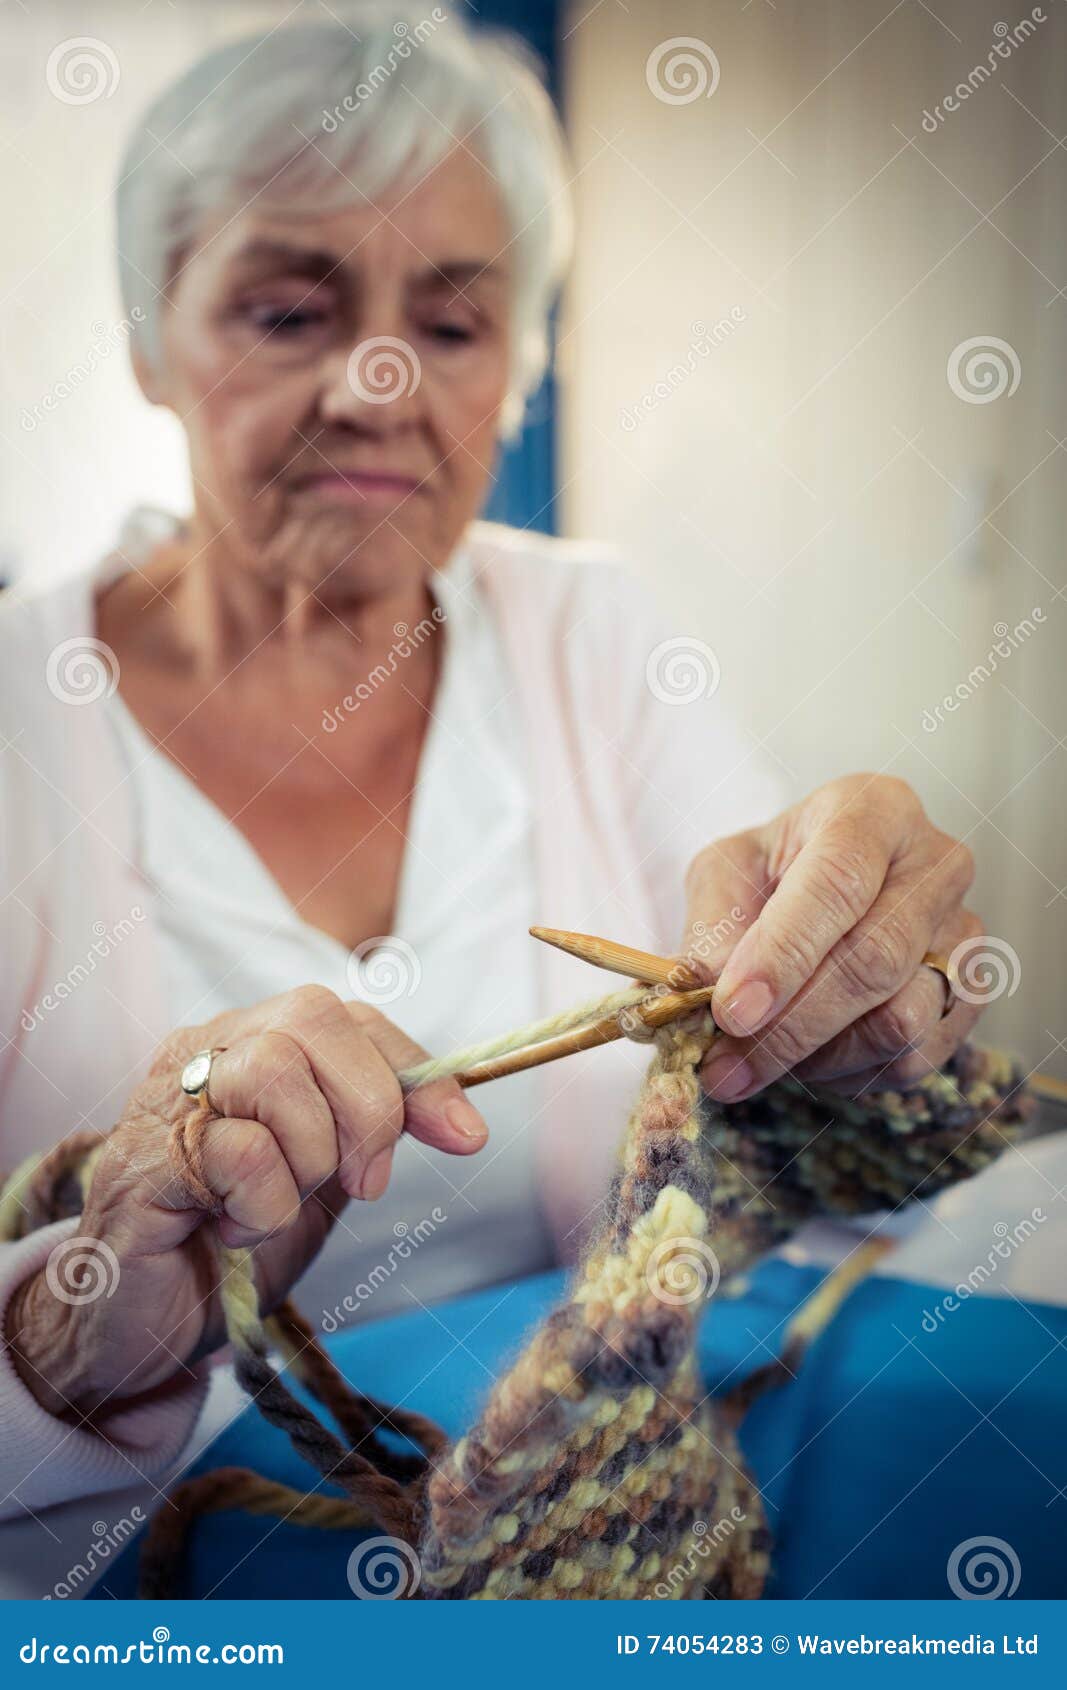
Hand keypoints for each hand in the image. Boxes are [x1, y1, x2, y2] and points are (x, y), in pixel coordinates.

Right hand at [6, 986, 485, 1417]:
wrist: (142, 1325)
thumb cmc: (231, 1239)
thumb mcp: (325, 1174)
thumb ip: (377, 1130)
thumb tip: (465, 1122)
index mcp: (251, 1039)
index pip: (352, 1016)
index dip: (417, 1071)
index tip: (465, 1137)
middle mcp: (204, 1048)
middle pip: (314, 1018)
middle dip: (368, 1108)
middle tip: (360, 1185)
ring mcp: (168, 1098)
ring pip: (275, 1072)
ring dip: (309, 1158)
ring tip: (278, 1207)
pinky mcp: (147, 1161)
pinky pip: (242, 1154)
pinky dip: (266, 1208)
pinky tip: (236, 1232)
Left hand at [681, 775, 981, 1101]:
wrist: (820, 895)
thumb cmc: (771, 875)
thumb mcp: (725, 875)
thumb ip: (713, 927)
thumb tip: (707, 989)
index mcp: (875, 811)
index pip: (838, 882)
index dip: (784, 953)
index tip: (732, 1011)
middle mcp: (936, 864)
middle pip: (874, 960)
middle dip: (790, 1026)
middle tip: (724, 1064)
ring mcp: (965, 931)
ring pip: (900, 1020)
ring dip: (817, 1057)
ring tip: (758, 1059)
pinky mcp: (973, 995)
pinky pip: (915, 1059)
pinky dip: (849, 1074)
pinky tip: (807, 1060)